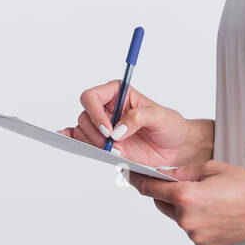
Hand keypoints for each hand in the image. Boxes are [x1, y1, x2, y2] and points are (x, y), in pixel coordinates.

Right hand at [57, 81, 198, 169]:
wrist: (176, 148)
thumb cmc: (170, 126)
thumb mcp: (160, 116)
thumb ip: (138, 117)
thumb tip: (118, 129)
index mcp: (118, 93)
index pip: (93, 96)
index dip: (96, 113)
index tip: (108, 129)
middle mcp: (108, 109)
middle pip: (84, 115)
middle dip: (95, 132)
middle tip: (111, 144)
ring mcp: (104, 127)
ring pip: (82, 130)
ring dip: (93, 142)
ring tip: (114, 150)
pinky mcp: (104, 144)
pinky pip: (80, 139)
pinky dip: (72, 140)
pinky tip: (68, 142)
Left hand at [126, 160, 244, 244]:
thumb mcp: (211, 168)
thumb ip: (183, 172)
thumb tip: (165, 174)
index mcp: (186, 196)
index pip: (151, 188)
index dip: (139, 180)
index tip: (131, 175)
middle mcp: (187, 219)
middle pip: (161, 203)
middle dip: (166, 192)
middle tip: (182, 182)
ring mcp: (195, 235)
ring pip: (177, 217)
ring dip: (183, 206)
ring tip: (209, 197)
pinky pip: (191, 228)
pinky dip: (196, 219)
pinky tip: (214, 210)